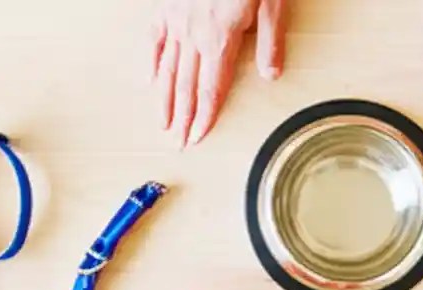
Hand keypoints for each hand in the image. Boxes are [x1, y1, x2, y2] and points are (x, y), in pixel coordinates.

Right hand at [151, 0, 287, 146]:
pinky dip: (151, 62)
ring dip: (165, 100)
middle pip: (187, 87)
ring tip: (163, 124)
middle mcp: (193, 33)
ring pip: (167, 69)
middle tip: (178, 143)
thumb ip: (270, 40)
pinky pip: (153, 39)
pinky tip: (150, 81)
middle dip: (182, 119)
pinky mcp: (165, 7)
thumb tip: (271, 76)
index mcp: (220, 37)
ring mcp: (176, 21)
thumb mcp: (272, 2)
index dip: (204, 117)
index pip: (211, 89)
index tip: (198, 137)